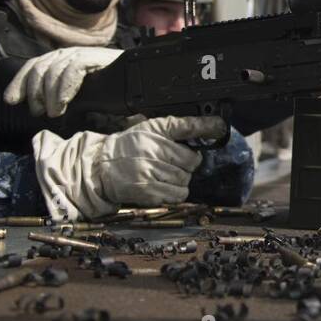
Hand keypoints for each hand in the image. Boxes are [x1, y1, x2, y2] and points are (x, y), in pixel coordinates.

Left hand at [3, 47, 122, 117]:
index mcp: (64, 61)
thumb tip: (43, 111)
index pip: (34, 65)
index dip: (20, 82)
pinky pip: (71, 69)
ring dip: (49, 95)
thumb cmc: (114, 91)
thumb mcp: (82, 96)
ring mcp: (82, 54)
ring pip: (52, 69)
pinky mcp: (94, 58)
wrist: (142, 82)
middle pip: (39, 67)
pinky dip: (63, 89)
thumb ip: (63, 98)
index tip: (11, 100)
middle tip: (38, 111)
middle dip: (33, 92)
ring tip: (54, 112)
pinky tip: (64, 104)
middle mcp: (70, 54)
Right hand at [32, 116, 227, 218]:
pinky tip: (162, 186)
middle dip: (187, 164)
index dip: (206, 127)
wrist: (100, 167)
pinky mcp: (146, 190)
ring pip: (185, 179)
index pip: (186, 126)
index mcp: (154, 130)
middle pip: (191, 160)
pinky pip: (177, 195)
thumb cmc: (128, 148)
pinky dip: (175, 193)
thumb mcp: (151, 130)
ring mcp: (148, 170)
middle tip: (172, 163)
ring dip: (180, 180)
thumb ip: (180, 128)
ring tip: (163, 174)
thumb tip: (214, 126)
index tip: (220, 127)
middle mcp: (151, 148)